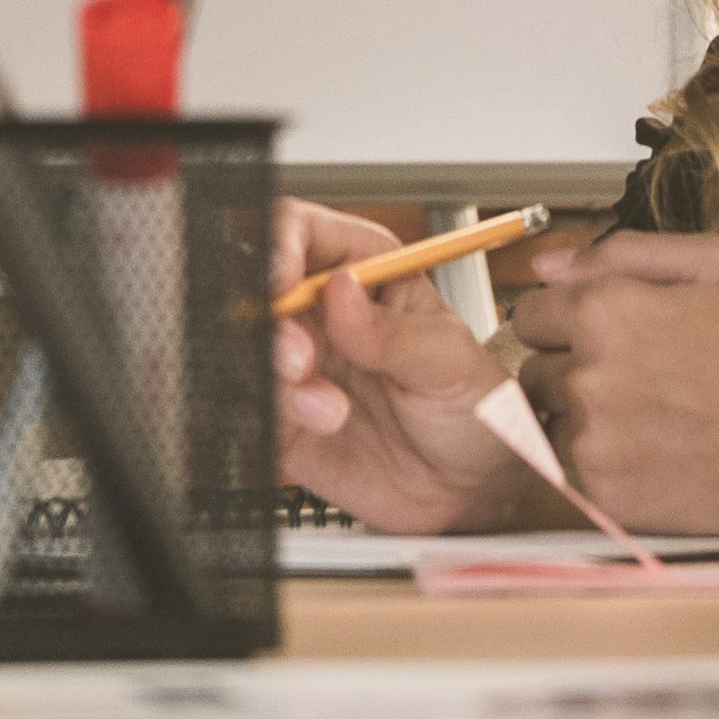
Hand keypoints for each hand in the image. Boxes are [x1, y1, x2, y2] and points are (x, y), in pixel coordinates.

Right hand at [266, 198, 531, 531]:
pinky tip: (321, 426)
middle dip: (268, 321)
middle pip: (257, 287)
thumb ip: (390, 332)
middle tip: (299, 359)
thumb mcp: (447, 361)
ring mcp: (299, 364)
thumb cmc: (472, 406)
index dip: (280, 243)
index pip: (301, 230)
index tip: (282, 278)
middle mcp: (321, 311)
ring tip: (331, 409)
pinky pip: (251, 406)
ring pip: (246, 348)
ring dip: (276, 376)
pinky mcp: (285, 419)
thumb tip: (340, 288)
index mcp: (363, 270)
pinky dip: (271, 414)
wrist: (470, 488)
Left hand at [505, 233, 718, 536]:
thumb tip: (548, 263)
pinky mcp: (609, 499)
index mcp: (606, 311)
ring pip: (547, 425)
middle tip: (638, 378)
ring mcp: (595, 444)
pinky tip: (654, 455)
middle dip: (570, 369)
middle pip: (533, 370)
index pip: (530, 312)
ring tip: (648, 419)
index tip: (607, 334)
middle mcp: (588, 377)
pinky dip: (601, 465)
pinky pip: (573, 475)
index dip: (567, 319)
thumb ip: (627, 251)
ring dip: (579, 420)